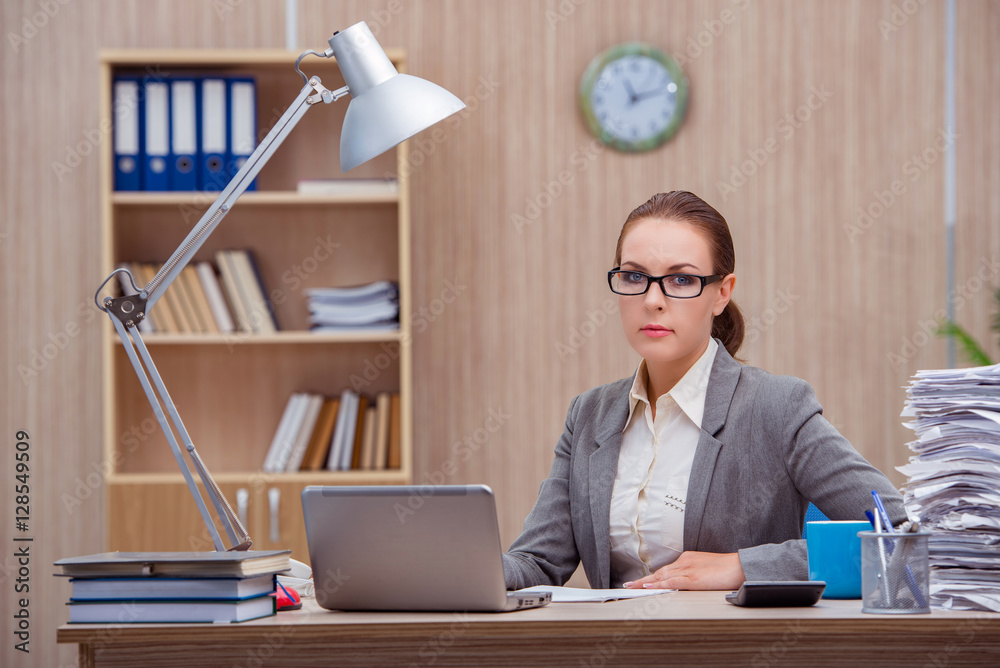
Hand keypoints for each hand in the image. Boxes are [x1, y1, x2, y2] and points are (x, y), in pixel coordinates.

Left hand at [623, 551, 745, 590]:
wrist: (740, 566)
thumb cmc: (728, 569)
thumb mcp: (707, 570)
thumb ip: (695, 575)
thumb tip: (687, 584)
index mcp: (688, 559)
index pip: (665, 569)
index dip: (651, 577)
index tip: (641, 582)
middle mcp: (684, 562)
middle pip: (659, 572)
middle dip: (643, 580)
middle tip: (629, 586)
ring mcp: (687, 569)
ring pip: (661, 576)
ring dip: (644, 583)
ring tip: (631, 588)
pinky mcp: (693, 578)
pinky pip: (671, 581)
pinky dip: (658, 585)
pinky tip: (648, 587)